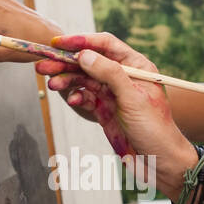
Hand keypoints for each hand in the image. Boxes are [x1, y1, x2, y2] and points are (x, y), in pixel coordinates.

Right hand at [48, 31, 195, 183]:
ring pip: (84, 80)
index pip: (105, 45)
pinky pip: (86, 98)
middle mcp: (123, 76)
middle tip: (44, 65)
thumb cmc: (155, 129)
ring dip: (67, 80)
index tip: (59, 42)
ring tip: (52, 84)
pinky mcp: (105, 110)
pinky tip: (71, 100)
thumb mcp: (133, 99)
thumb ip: (110, 74)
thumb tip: (85, 55)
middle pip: (90, 62)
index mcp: (136, 66)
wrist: (159, 162)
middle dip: (66, 62)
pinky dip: (76, 97)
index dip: (82, 41)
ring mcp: (112, 94)